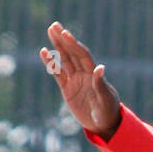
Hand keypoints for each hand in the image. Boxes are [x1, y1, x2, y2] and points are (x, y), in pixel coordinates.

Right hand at [39, 22, 120, 140]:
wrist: (103, 126)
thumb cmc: (108, 113)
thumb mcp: (105, 100)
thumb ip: (100, 85)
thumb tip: (100, 67)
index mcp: (93, 74)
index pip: (82, 55)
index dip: (74, 44)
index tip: (65, 33)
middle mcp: (84, 74)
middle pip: (72, 53)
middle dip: (64, 39)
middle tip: (54, 25)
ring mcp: (75, 80)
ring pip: (65, 59)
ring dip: (58, 46)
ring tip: (50, 30)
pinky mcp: (67, 89)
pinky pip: (57, 74)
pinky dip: (51, 64)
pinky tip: (44, 52)